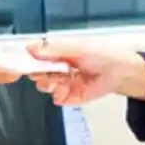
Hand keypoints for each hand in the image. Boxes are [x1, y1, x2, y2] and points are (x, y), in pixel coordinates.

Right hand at [25, 40, 144, 105]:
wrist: (119, 72)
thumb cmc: (102, 55)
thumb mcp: (75, 47)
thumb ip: (52, 48)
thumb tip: (30, 46)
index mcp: (56, 52)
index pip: (34, 55)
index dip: (28, 58)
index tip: (25, 60)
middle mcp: (56, 67)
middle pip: (35, 71)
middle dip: (38, 72)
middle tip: (45, 69)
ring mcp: (61, 82)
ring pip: (43, 85)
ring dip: (50, 83)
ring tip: (61, 78)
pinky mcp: (68, 95)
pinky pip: (56, 98)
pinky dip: (60, 94)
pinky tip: (68, 88)